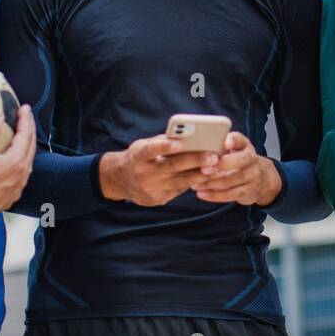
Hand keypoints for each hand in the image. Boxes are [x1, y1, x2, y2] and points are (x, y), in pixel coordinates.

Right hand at [0, 106, 35, 231]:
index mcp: (16, 162)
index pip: (26, 135)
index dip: (26, 120)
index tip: (25, 109)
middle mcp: (20, 176)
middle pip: (30, 148)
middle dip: (29, 131)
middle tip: (25, 119)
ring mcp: (15, 189)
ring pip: (26, 164)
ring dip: (25, 150)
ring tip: (21, 141)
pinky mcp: (7, 199)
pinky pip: (19, 179)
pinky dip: (18, 167)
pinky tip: (11, 167)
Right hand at [99, 136, 216, 206]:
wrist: (119, 180)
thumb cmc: (138, 157)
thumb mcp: (143, 145)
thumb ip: (163, 141)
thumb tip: (190, 135)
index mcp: (138, 157)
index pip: (150, 150)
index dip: (164, 146)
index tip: (180, 142)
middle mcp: (143, 174)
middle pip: (171, 167)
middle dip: (194, 161)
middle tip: (213, 156)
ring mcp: (150, 189)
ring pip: (179, 182)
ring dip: (199, 175)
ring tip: (215, 167)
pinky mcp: (157, 200)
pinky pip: (178, 190)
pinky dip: (193, 183)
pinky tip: (207, 177)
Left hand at [191, 131, 281, 206]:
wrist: (259, 178)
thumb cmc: (236, 161)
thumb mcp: (232, 150)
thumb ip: (218, 147)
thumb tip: (193, 146)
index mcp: (245, 146)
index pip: (240, 140)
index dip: (233, 141)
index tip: (224, 142)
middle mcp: (252, 159)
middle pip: (240, 161)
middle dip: (221, 165)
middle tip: (203, 169)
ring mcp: (253, 176)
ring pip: (232, 180)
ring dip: (212, 183)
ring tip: (195, 184)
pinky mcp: (249, 192)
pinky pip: (230, 195)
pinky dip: (214, 195)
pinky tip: (202, 194)